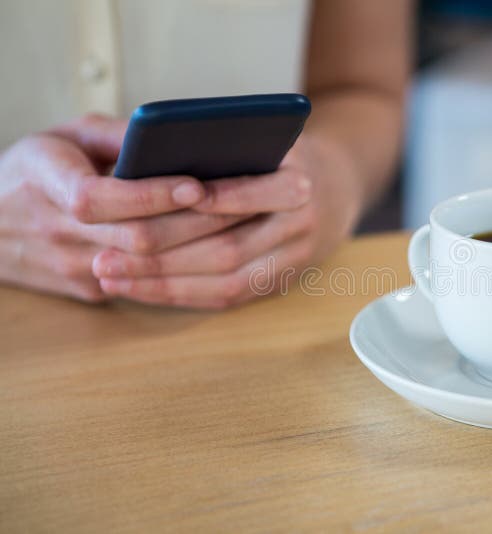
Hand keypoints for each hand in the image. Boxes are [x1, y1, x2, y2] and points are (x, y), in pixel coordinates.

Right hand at [0, 114, 247, 300]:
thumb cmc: (34, 171)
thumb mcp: (63, 137)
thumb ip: (114, 135)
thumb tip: (176, 137)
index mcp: (42, 181)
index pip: (99, 198)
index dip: (152, 195)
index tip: (197, 184)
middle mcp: (54, 231)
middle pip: (136, 238)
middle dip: (195, 224)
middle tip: (244, 206)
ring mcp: (72, 268)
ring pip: (148, 268)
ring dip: (199, 249)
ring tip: (242, 228)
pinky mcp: (89, 290)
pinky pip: (145, 284)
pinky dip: (185, 268)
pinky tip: (220, 251)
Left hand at [95, 134, 364, 308]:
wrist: (337, 190)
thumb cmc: (282, 157)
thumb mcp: (265, 138)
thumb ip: (224, 147)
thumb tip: (150, 157)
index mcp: (298, 182)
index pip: (251, 195)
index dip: (206, 202)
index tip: (153, 201)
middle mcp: (302, 225)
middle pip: (228, 247)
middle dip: (162, 254)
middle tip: (105, 253)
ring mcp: (294, 260)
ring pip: (225, 281)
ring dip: (163, 283)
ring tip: (110, 276)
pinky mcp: (280, 284)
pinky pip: (227, 298)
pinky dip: (180, 296)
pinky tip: (140, 289)